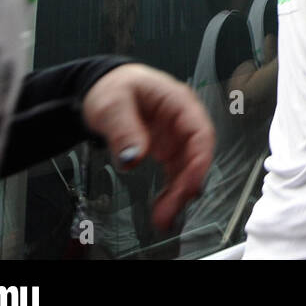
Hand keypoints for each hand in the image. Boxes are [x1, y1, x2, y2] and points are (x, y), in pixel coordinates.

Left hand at [82, 64, 214, 231]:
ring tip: (162, 218)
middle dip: (185, 186)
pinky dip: (170, 191)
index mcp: (179, 103)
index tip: (190, 187)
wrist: (105, 87)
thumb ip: (124, 129)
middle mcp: (183, 121)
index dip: (199, 162)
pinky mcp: (167, 149)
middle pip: (195, 156)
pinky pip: (174, 172)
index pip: (200, 133)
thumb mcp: (112, 105)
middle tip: (168, 213)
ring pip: (187, 169)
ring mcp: (176, 136)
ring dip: (178, 194)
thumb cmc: (114, 87)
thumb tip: (134, 159)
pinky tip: (161, 207)